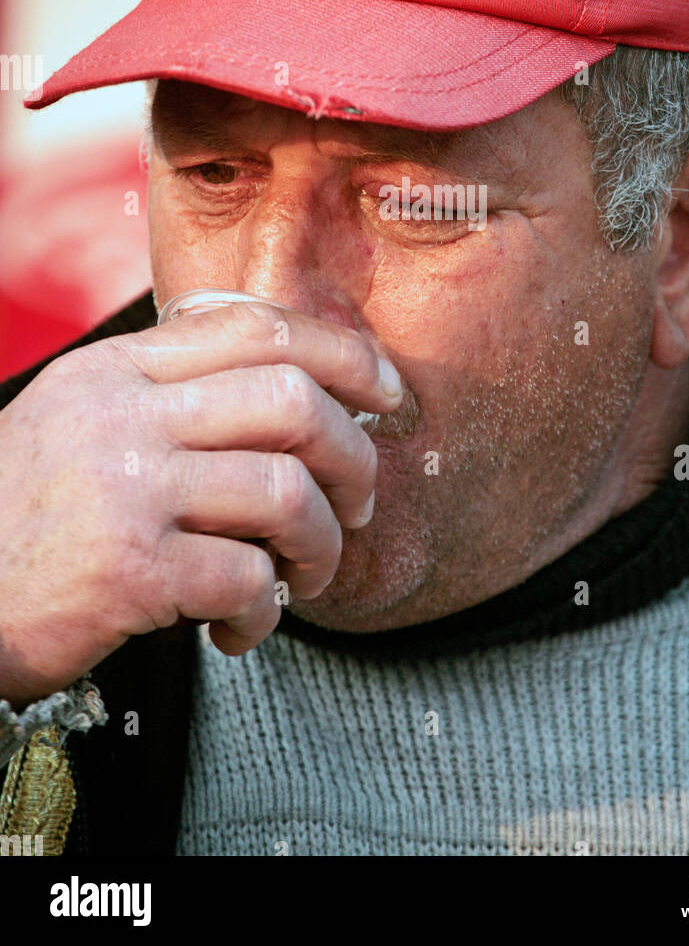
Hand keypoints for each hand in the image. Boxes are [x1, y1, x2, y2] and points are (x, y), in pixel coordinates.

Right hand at [0, 301, 402, 707]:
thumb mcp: (79, 420)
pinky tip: (243, 627)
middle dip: (352, 455)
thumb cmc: (23, 516)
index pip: (256, 327)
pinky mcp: (128, 571)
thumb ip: (168, 394)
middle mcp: (123, 415)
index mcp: (118, 370)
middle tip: (358, 502)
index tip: (387, 392)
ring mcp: (126, 489)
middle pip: (291, 400)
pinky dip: (267, 612)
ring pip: (286, 492)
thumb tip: (296, 394)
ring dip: (321, 543)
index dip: (343, 353)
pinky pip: (248, 579)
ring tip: (306, 573)